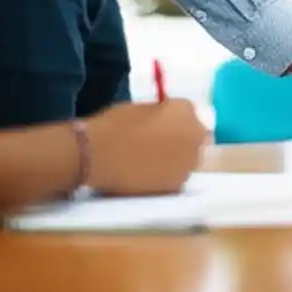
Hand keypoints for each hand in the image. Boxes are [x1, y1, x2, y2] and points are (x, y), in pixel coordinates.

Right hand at [83, 100, 208, 195]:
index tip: (162, 123)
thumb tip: (164, 120)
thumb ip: (161, 113)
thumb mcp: (141, 107)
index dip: (174, 118)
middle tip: (159, 143)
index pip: (188, 111)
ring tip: (150, 161)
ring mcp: (189, 162)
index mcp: (185, 110)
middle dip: (181, 137)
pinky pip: (177, 176)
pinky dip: (167, 175)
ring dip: (176, 157)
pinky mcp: (178, 184)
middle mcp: (195, 135)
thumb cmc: (113, 125)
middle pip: (195, 135)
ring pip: (189, 158)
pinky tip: (148, 174)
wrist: (96, 155)